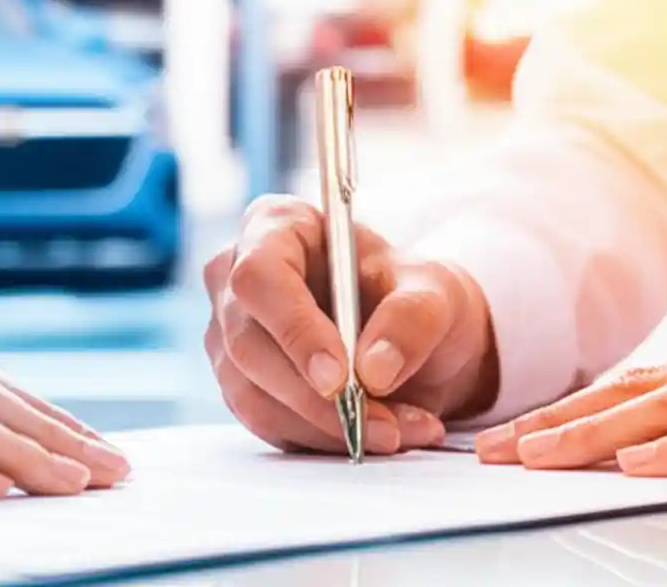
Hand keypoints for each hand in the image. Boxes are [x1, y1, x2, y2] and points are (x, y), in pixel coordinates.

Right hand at [203, 195, 496, 454]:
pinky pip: (266, 424)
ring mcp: (230, 334)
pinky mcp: (241, 384)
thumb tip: (374, 369)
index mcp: (276, 226)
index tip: (339, 377)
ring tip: (395, 432)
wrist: (414, 341)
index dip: (293, 328)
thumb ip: (411, 319)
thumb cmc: (415, 296)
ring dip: (325, 427)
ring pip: (253, 394)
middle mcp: (236, 278)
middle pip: (248, 344)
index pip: (260, 275)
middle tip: (382, 425)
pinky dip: (321, 440)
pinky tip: (371, 437)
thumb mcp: (436, 293)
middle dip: (316, 396)